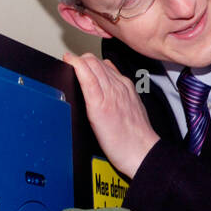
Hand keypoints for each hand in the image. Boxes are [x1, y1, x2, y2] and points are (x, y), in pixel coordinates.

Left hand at [64, 52, 159, 176]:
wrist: (142, 151)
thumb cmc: (136, 137)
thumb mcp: (132, 109)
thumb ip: (120, 96)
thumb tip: (108, 89)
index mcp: (126, 87)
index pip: (104, 64)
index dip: (88, 62)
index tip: (79, 65)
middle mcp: (118, 86)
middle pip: (96, 61)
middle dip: (80, 59)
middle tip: (70, 63)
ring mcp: (110, 94)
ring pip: (92, 65)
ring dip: (77, 60)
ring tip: (68, 62)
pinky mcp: (100, 104)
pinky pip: (88, 79)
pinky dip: (77, 67)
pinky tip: (69, 62)